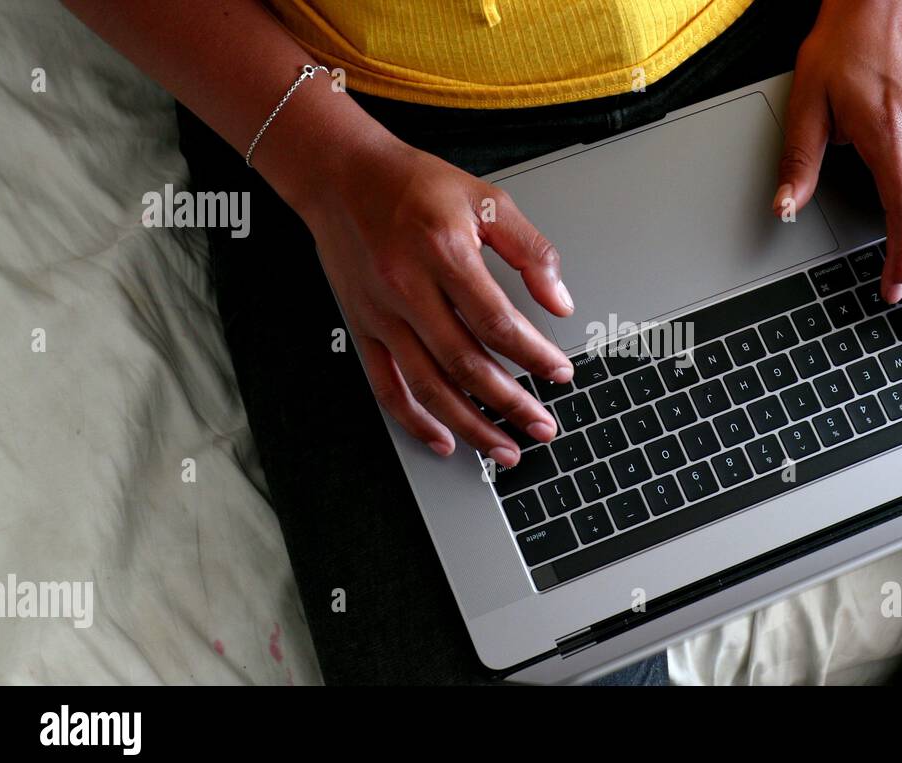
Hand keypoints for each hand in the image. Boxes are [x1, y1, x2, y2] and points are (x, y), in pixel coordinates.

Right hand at [299, 137, 574, 467]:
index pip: (497, 322)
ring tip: (505, 449)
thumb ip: (530, 250)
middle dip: (510, 404)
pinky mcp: (362, 326)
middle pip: (466, 364)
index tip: (559, 374)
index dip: (533, 355)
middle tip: (543, 426)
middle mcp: (409, 288)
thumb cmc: (414, 184)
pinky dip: (414, 419)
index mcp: (444, 253)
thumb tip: (559, 301)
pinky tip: (443, 440)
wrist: (341, 175)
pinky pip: (387, 384)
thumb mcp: (486, 199)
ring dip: (470, 425)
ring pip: (429, 385)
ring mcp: (381, 313)